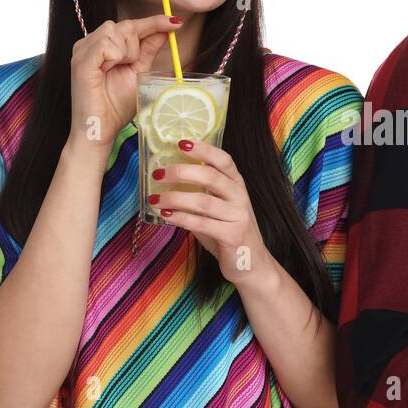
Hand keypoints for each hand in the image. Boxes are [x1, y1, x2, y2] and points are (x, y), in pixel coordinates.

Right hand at [67, 14, 183, 151]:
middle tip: (128, 67)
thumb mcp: (139, 71)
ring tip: (115, 72)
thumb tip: (166, 30)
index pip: (130, 24)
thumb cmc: (116, 104)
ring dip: (126, 53)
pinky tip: (107, 72)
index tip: (177, 21)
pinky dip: (114, 58)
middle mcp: (90, 44)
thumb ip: (149, 49)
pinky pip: (106, 45)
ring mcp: (82, 50)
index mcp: (103, 45)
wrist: (101, 128)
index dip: (154, 22)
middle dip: (136, 46)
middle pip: (125, 25)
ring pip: (115, 31)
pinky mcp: (80, 60)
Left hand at [149, 138, 269, 285]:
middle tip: (158, 174)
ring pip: (203, 201)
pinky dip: (180, 218)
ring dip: (175, 198)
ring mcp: (238, 216)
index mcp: (237, 185)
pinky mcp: (232, 236)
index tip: (181, 143)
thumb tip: (168, 180)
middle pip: (211, 176)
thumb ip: (201, 193)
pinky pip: (201, 223)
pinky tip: (166, 216)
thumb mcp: (218, 208)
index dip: (203, 150)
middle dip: (181, 172)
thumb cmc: (228, 232)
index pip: (223, 160)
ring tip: (155, 198)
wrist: (252, 264)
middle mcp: (240, 197)